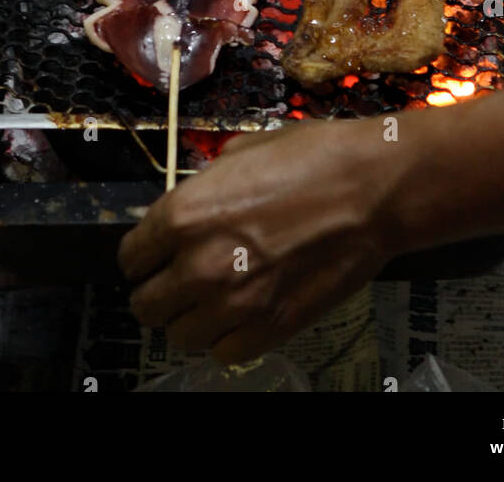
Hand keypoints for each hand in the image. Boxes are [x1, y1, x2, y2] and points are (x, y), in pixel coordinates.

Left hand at [118, 117, 398, 363]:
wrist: (373, 189)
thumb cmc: (315, 158)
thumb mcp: (243, 151)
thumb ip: (205, 185)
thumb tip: (194, 202)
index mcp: (184, 214)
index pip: (130, 258)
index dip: (143, 255)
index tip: (156, 254)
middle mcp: (198, 264)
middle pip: (146, 306)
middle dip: (158, 291)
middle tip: (179, 280)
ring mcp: (234, 303)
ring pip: (179, 336)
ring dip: (190, 318)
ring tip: (213, 299)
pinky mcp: (270, 329)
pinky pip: (224, 352)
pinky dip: (227, 338)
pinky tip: (242, 313)